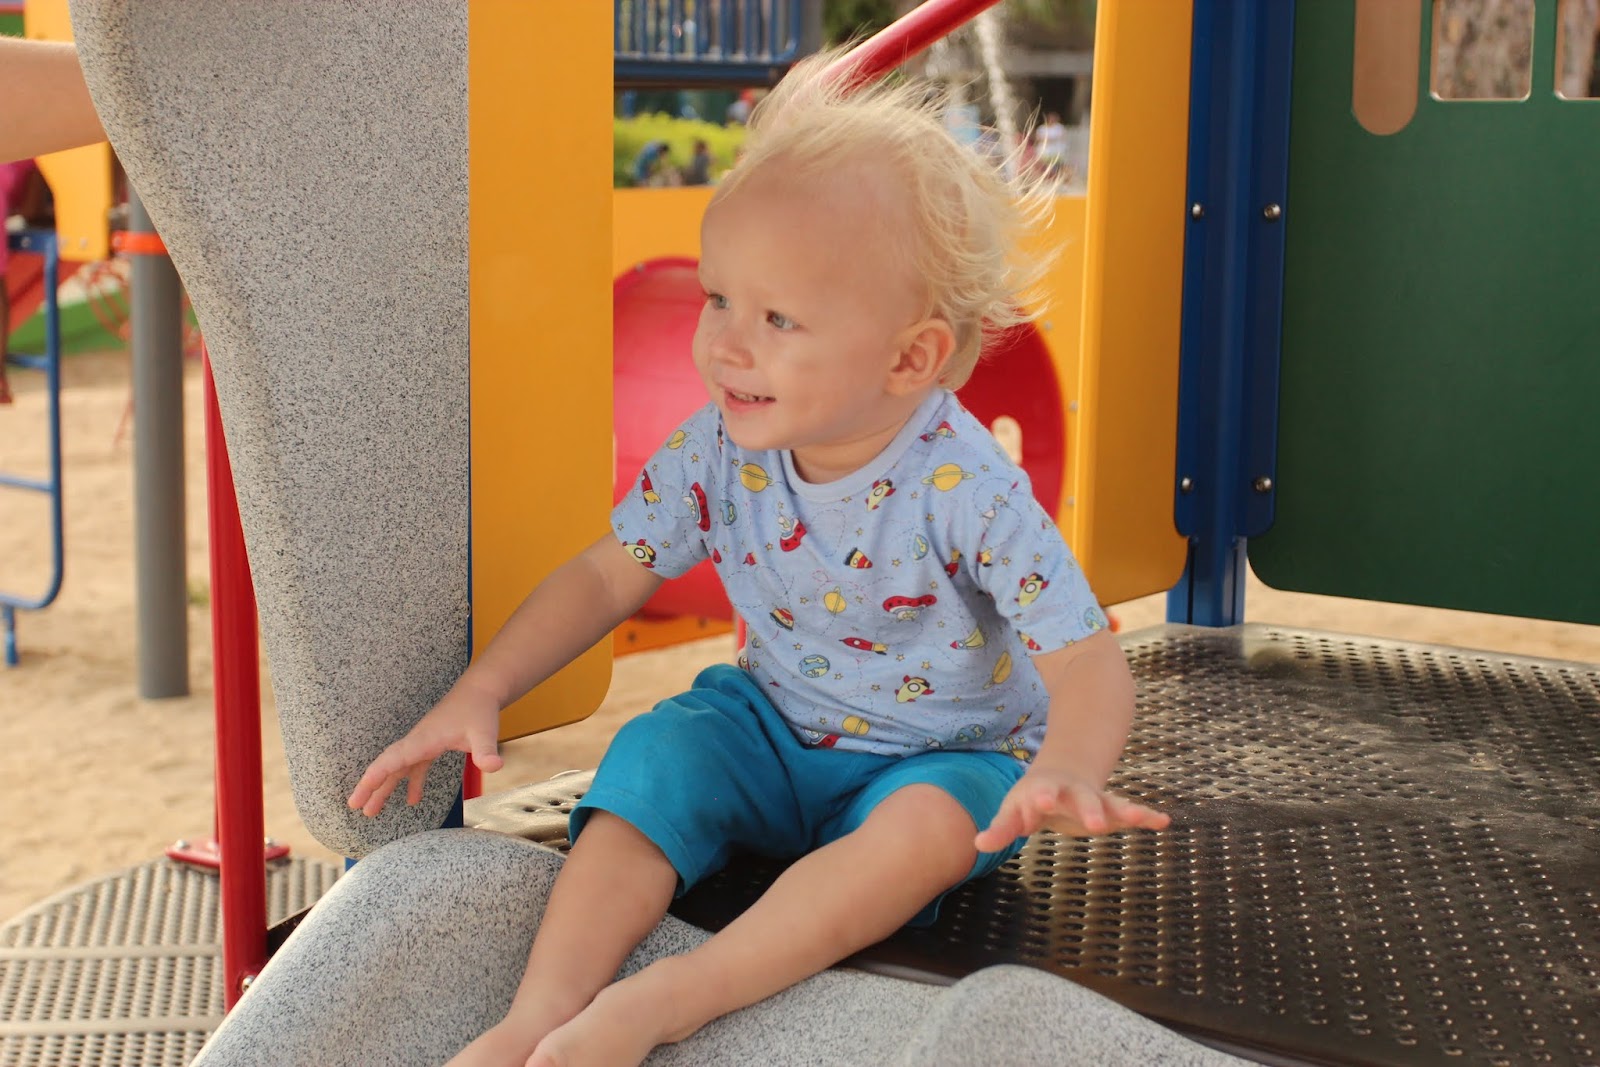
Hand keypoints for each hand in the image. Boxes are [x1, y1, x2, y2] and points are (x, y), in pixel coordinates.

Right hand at [346, 680, 503, 817]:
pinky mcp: (431, 746)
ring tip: (371, 811)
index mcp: (424, 740)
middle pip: (388, 765)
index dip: (375, 777)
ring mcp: (422, 743)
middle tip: (354, 806)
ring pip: (398, 768)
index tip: (359, 794)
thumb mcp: (485, 732)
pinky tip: (413, 800)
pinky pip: (414, 767)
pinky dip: (411, 783)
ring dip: (384, 788)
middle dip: (370, 786)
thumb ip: (486, 751)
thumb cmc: (479, 710)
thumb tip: (495, 767)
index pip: (393, 760)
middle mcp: (417, 742)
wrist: (480, 692)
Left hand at [974, 767, 1168, 851]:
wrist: (1062, 772)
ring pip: (1112, 803)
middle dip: (1088, 809)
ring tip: (1139, 817)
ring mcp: (1095, 799)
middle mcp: (1072, 792)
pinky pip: (1131, 811)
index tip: (1038, 804)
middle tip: (1093, 824)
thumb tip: (978, 844)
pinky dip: (1147, 815)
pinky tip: (1163, 821)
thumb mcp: (1013, 811)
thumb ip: (1001, 828)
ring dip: (1125, 810)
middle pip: (1081, 799)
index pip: (1040, 795)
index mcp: (1044, 791)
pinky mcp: (1112, 809)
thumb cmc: (1031, 797)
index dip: (1039, 800)